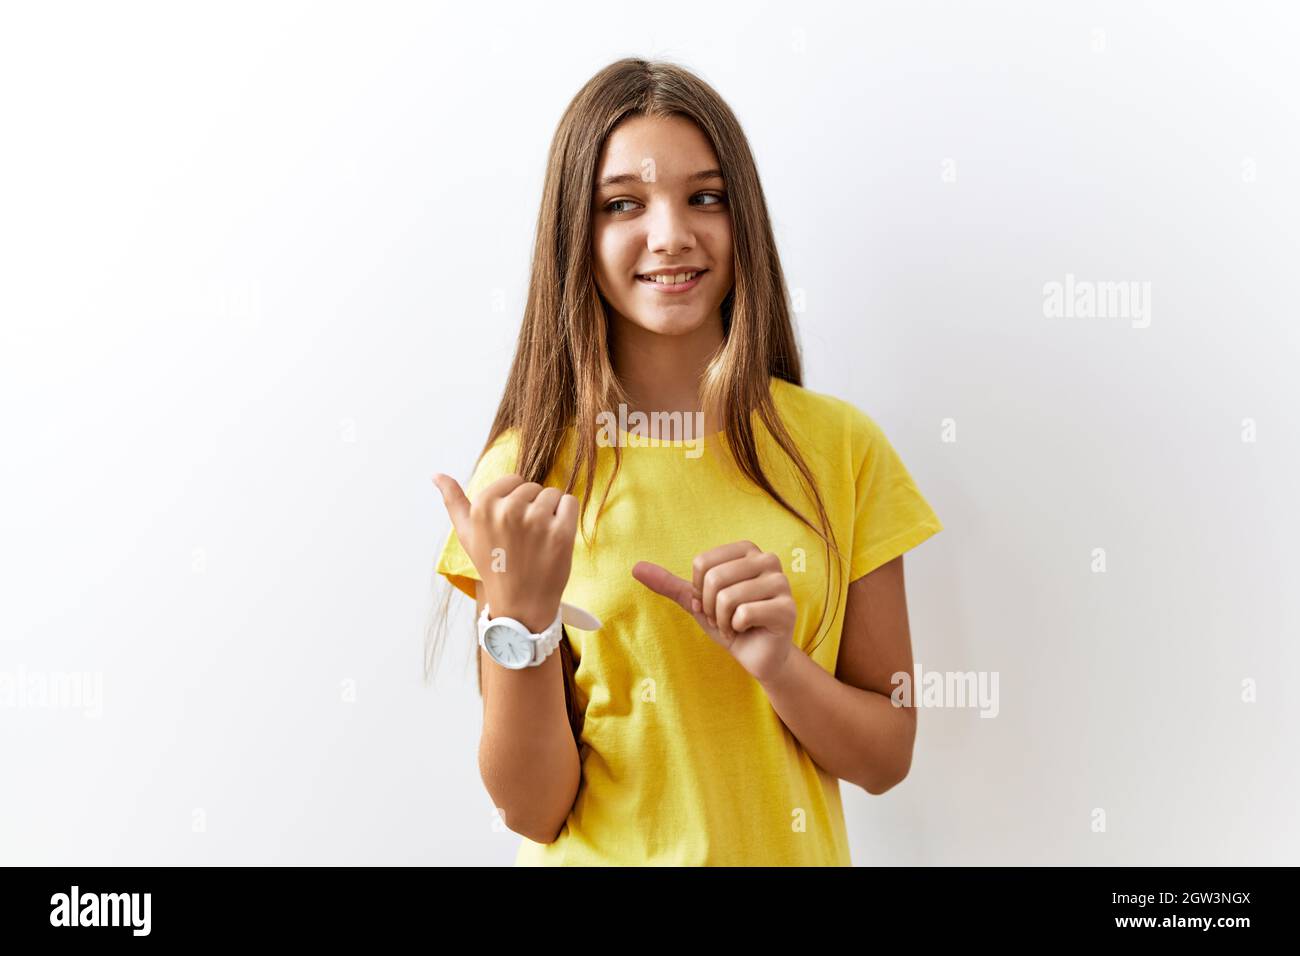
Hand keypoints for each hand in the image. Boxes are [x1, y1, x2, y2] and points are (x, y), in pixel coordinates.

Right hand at [433, 471, 578, 629]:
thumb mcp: (466, 534)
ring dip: (551, 513)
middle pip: (534, 487)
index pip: (514, 480)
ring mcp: (536, 520)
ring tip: (539, 540)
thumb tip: (436, 474)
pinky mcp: (560, 532)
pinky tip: (555, 538)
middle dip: (533, 507)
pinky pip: (570, 503)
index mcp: (484, 505)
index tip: (510, 526)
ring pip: (553, 494)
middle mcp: (508, 509)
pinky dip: (567, 517)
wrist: (519, 604)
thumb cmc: (493, 566)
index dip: (516, 501)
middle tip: (525, 538)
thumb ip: (453, 501)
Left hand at [631, 540, 797, 682]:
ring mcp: (781, 583)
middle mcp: (767, 560)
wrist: (757, 656)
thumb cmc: (729, 623)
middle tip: (724, 619)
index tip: (713, 604)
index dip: (699, 590)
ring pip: (728, 597)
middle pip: (714, 578)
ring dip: (722, 620)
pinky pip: (744, 613)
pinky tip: (748, 632)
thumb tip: (635, 567)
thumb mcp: (696, 601)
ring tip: (736, 626)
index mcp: (746, 550)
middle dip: (710, 607)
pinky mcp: (787, 608)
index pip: (702, 563)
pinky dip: (736, 629)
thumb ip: (669, 584)